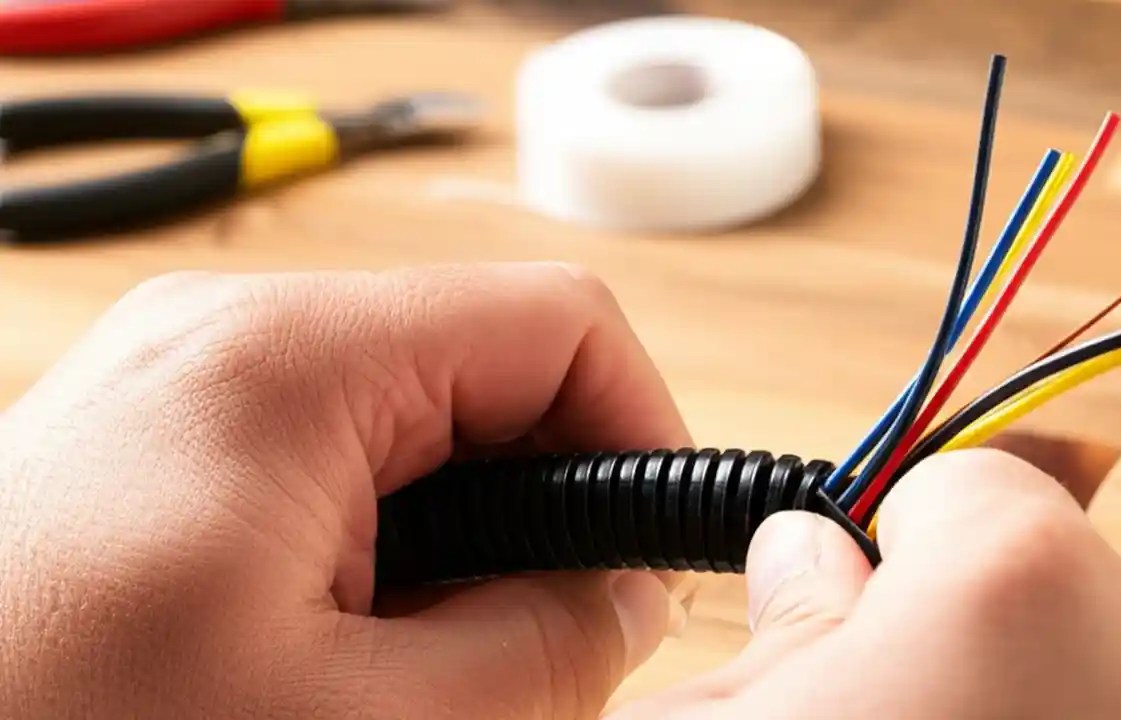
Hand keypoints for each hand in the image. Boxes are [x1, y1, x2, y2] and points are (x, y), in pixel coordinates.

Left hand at [0, 263, 689, 718]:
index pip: (557, 323)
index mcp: (291, 362)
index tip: (654, 544)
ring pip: (420, 425)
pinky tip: (359, 644)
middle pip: (489, 369)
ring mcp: (195, 383)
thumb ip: (535, 649)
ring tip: (431, 661)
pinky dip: (388, 546)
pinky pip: (338, 460)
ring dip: (467, 539)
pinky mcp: (171, 442)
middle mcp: (235, 340)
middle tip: (546, 636)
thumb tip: (623, 599)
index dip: (638, 429)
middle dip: (549, 503)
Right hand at [612, 449, 1120, 718]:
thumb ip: (778, 611)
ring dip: (1019, 687)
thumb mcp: (718, 717)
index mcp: (1015, 584)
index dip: (884, 541)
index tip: (851, 597)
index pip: (961, 479)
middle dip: (959, 615)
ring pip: (1098, 655)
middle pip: (1044, 564)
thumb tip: (808, 563)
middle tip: (881, 700)